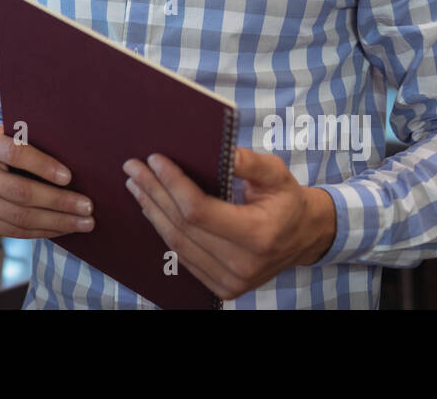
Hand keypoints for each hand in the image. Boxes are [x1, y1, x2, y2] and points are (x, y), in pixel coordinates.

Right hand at [0, 125, 94, 238]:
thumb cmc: (13, 144)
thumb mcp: (19, 134)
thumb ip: (40, 141)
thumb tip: (81, 159)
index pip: (14, 153)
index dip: (42, 165)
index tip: (70, 177)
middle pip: (20, 191)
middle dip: (58, 201)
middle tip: (88, 207)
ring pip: (19, 217)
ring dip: (57, 222)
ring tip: (85, 222)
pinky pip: (15, 231)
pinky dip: (44, 231)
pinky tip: (65, 228)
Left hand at [123, 147, 335, 301]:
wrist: (304, 237)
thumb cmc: (287, 199)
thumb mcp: (276, 173)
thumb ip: (248, 162)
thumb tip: (220, 149)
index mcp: (258, 235)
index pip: (199, 210)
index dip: (172, 184)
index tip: (154, 159)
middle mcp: (243, 264)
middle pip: (182, 226)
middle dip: (154, 193)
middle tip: (133, 168)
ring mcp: (231, 281)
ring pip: (177, 243)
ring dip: (152, 210)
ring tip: (136, 185)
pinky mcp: (222, 287)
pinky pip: (183, 256)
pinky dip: (163, 229)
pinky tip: (152, 208)